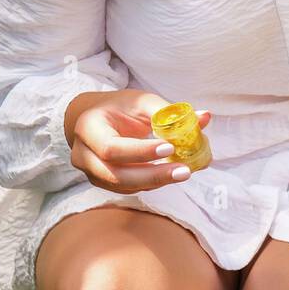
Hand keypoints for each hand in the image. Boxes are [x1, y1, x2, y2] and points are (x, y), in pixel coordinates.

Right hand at [65, 88, 212, 193]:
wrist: (94, 119)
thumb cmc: (119, 107)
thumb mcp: (140, 101)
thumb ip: (168, 111)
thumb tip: (205, 117)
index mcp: (88, 128)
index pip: (111, 147)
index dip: (141, 152)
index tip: (170, 148)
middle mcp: (83, 155)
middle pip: (116, 175)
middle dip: (153, 175)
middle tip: (185, 171)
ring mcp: (91, 173)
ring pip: (124, 186)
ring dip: (156, 181)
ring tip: (184, 172)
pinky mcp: (104, 183)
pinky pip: (129, 188)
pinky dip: (152, 182)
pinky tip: (172, 174)